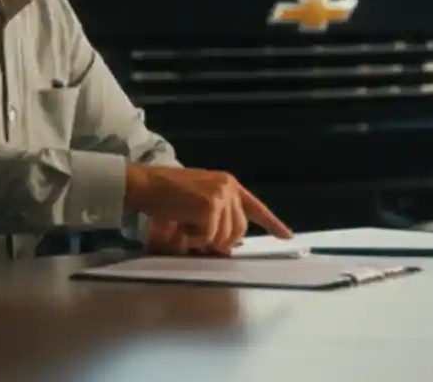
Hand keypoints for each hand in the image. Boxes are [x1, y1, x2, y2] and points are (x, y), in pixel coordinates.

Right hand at [125, 165, 292, 254]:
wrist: (145, 184)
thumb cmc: (166, 195)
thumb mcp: (198, 203)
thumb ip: (218, 220)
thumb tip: (230, 248)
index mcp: (228, 185)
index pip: (256, 207)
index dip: (273, 224)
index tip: (287, 236)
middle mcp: (229, 187)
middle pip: (239, 231)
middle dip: (221, 242)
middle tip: (197, 238)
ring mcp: (222, 195)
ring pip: (225, 237)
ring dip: (204, 240)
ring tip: (186, 226)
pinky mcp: (210, 205)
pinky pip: (208, 237)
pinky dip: (193, 238)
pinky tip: (181, 224)